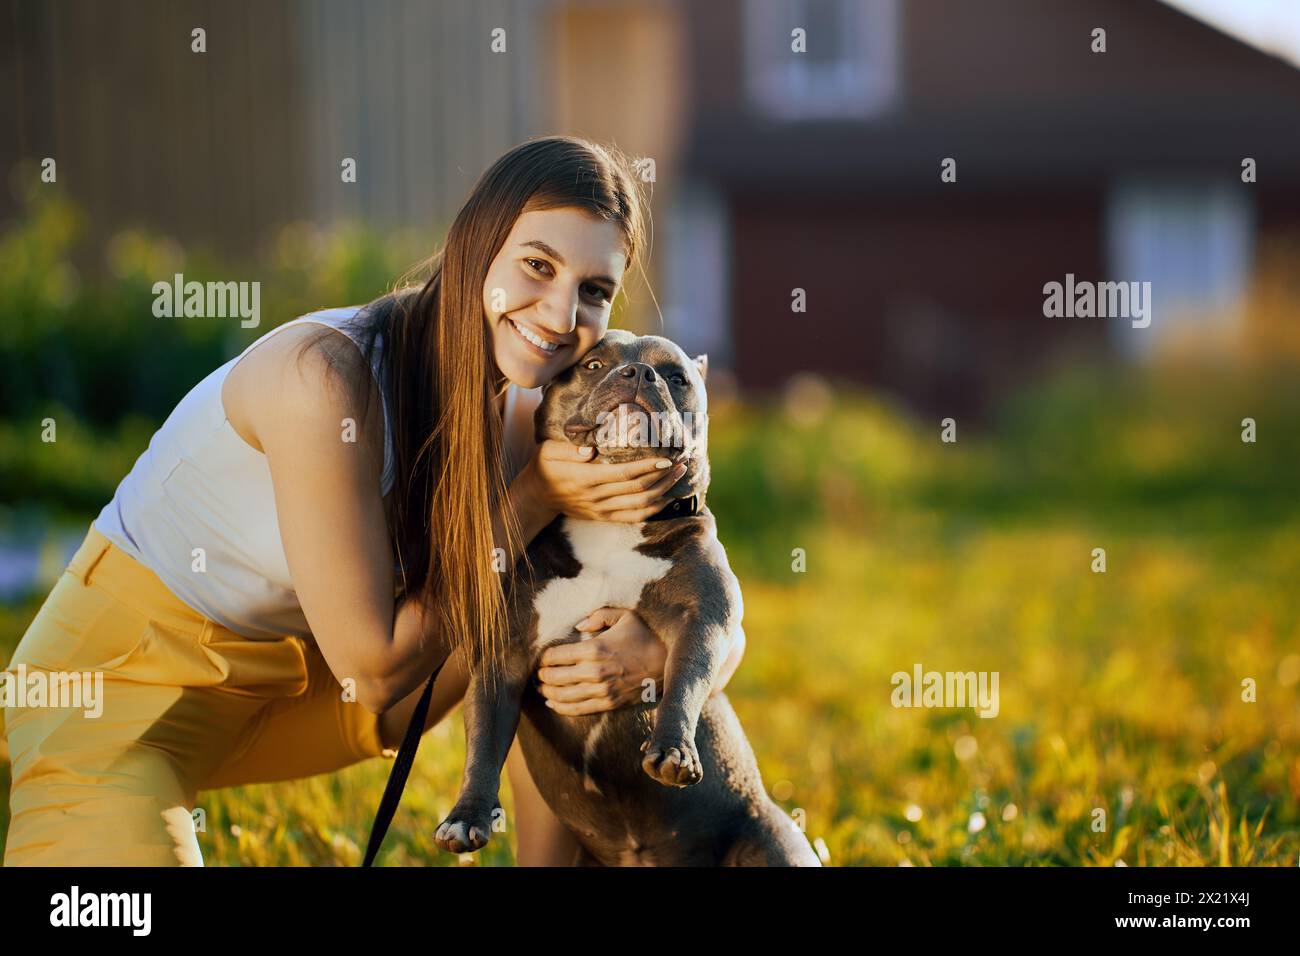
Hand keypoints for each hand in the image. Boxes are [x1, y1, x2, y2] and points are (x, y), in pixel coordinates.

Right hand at [516, 440, 687, 523]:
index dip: (647, 467)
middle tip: (682, 462)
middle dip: (663, 476)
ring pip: (640, 505)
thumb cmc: (544, 467)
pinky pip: (634, 517)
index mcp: (585, 479)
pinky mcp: (604, 517)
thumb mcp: (548, 451)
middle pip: (638, 489)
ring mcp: (602, 510)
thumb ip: (569, 450)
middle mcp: (596, 497)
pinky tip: (667, 496)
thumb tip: (591, 448)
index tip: (666, 458)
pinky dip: (654, 509)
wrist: (537, 496)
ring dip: (663, 490)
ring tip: (680, 474)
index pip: (623, 474)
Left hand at [535, 607, 667, 714]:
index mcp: (595, 648)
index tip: (540, 656)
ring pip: (562, 696)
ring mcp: (602, 691)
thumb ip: (599, 615)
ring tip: (540, 689)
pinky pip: (578, 710)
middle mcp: (594, 672)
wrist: (671, 663)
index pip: (555, 656)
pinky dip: (561, 708)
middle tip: (536, 673)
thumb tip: (579, 625)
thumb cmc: (648, 635)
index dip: (543, 657)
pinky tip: (553, 703)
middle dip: (541, 676)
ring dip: (547, 693)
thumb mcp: (626, 615)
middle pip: (554, 677)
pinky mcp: (609, 704)